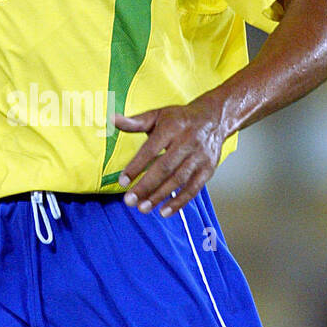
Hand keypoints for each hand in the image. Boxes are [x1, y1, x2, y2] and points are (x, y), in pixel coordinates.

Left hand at [113, 94, 227, 215]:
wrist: (214, 118)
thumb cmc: (180, 119)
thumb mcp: (157, 115)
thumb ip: (135, 122)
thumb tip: (111, 119)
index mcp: (172, 127)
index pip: (151, 149)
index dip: (136, 166)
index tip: (123, 182)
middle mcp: (187, 141)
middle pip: (165, 167)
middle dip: (146, 186)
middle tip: (129, 201)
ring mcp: (199, 156)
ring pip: (178, 180)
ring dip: (160, 196)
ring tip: (143, 208)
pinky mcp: (208, 169)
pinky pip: (193, 188)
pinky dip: (179, 202)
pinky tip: (164, 211)